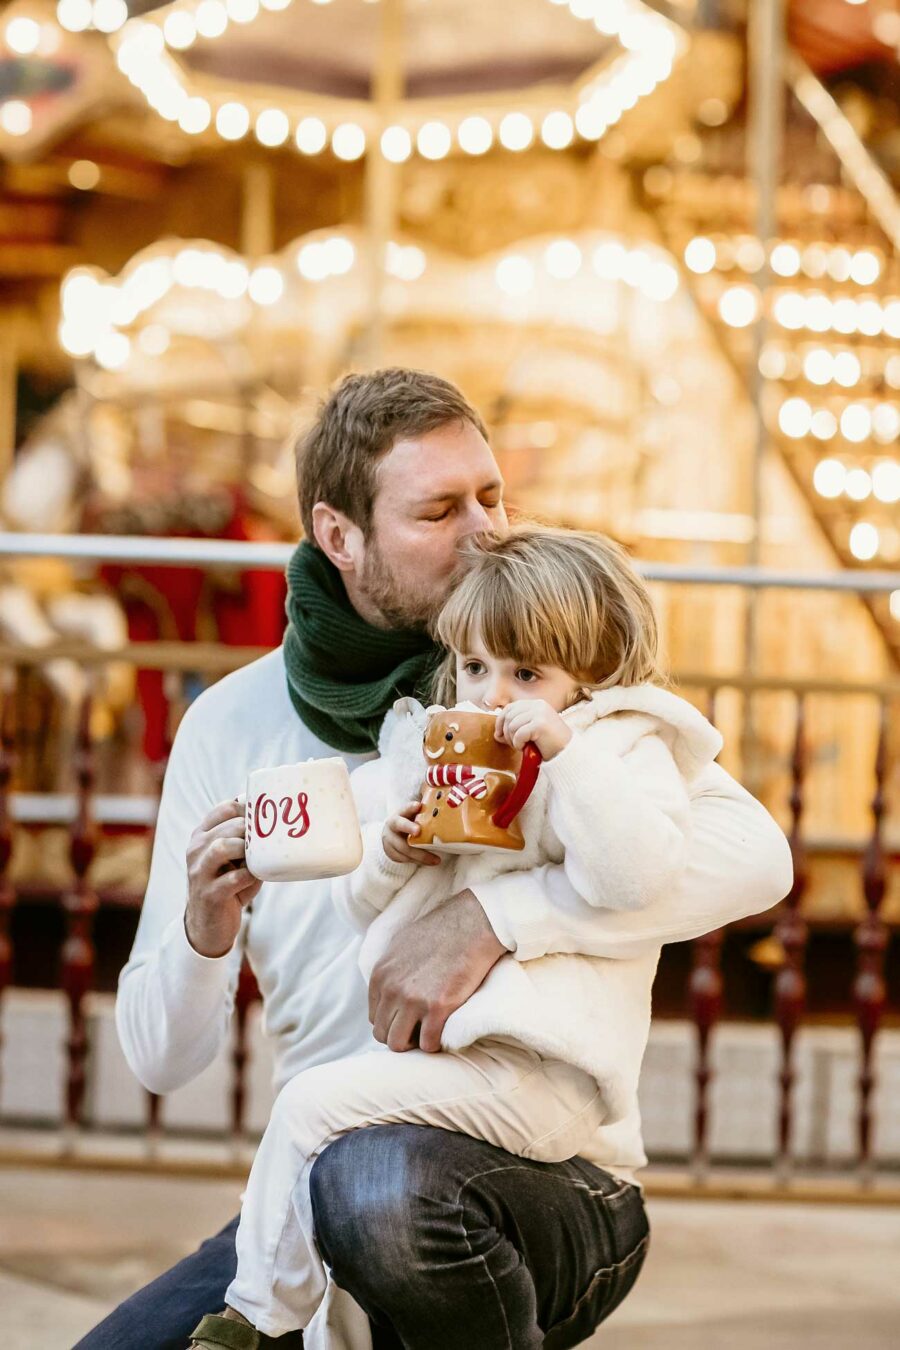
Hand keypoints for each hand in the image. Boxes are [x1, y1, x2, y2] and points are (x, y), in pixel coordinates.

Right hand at [184, 798, 261, 957]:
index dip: (250, 811)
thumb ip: (247, 840)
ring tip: (256, 859)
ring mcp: (200, 872)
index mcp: (202, 835)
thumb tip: (279, 820)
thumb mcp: (234, 858)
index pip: (225, 808)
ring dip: (246, 850)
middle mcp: (196, 850)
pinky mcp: (209, 894)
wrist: (210, 925)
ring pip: (223, 847)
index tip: (264, 823)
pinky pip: (234, 879)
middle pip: (229, 825)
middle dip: (252, 832)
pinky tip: (254, 878)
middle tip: (266, 843)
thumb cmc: (228, 884)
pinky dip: (250, 876)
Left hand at [368, 889, 507, 1052]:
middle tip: (420, 1030)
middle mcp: (391, 990)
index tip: (408, 1020)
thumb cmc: (440, 930)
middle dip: (400, 1036)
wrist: (470, 923)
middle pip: (382, 1034)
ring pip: (398, 1044)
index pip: (374, 1017)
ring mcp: (412, 1000)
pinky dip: (435, 1044)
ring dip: (414, 1044)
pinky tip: (444, 1031)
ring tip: (430, 1033)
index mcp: (380, 975)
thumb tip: (388, 990)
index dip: (392, 1022)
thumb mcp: (400, 945)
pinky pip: (427, 1044)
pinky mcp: (437, 1008)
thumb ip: (390, 971)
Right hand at [383, 801, 440, 866]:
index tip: (418, 805)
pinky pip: (405, 859)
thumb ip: (424, 812)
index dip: (410, 807)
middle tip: (418, 831)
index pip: (405, 809)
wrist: (391, 836)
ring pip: (404, 848)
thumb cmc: (408, 824)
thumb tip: (446, 805)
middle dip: (409, 828)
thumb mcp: (413, 816)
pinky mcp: (392, 853)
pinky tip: (429, 862)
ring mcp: (389, 841)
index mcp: (400, 814)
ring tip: (436, 859)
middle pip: (399, 826)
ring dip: (420, 854)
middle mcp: (392, 826)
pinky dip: (418, 861)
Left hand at [495, 698, 571, 760]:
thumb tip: (497, 733)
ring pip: (512, 725)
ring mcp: (540, 713)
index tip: (500, 735)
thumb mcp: (531, 731)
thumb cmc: (549, 744)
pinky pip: (518, 734)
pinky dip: (518, 744)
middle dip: (506, 732)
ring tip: (522, 746)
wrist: (567, 754)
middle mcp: (538, 705)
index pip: (510, 707)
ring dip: (513, 739)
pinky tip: (527, 747)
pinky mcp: (540, 724)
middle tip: (514, 744)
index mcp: (536, 704)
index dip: (500, 721)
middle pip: (508, 716)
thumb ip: (516, 727)